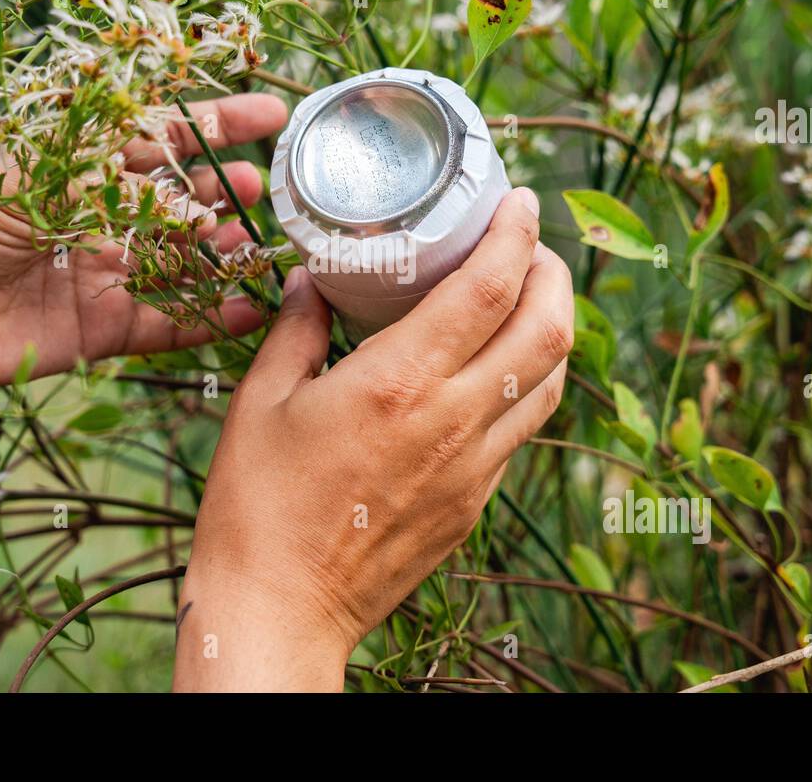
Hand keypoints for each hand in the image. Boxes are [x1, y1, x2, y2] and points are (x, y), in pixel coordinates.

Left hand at [0, 94, 286, 390]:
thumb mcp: (29, 179)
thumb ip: (111, 185)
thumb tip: (185, 201)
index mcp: (75, 164)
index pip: (157, 134)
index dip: (214, 121)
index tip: (271, 113)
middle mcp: (95, 215)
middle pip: (178, 198)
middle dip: (223, 190)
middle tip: (259, 189)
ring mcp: (101, 273)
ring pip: (181, 261)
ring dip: (223, 253)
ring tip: (257, 246)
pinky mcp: (98, 330)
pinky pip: (166, 324)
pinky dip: (207, 319)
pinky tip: (246, 308)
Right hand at [173, 187, 573, 690]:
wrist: (280, 610)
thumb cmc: (256, 506)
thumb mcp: (260, 402)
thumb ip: (295, 330)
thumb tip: (315, 280)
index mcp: (397, 384)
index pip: (488, 288)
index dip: (516, 233)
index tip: (520, 200)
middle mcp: (451, 421)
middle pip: (548, 330)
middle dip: (554, 274)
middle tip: (531, 245)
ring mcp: (472, 468)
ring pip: (550, 382)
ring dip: (553, 328)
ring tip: (527, 298)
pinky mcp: (474, 504)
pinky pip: (522, 429)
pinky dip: (526, 382)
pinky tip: (495, 369)